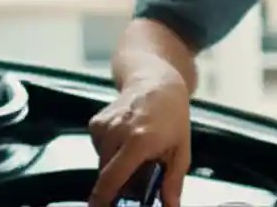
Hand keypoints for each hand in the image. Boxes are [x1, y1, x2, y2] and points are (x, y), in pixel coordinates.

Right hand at [88, 72, 191, 206]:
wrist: (157, 82)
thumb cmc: (172, 116)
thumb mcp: (181, 150)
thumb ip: (173, 183)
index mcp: (140, 140)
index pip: (112, 178)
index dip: (103, 199)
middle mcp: (118, 132)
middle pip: (106, 174)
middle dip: (117, 183)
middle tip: (135, 179)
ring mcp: (104, 125)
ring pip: (102, 162)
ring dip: (114, 166)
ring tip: (134, 153)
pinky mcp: (95, 122)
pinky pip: (98, 148)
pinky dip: (109, 151)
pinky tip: (124, 140)